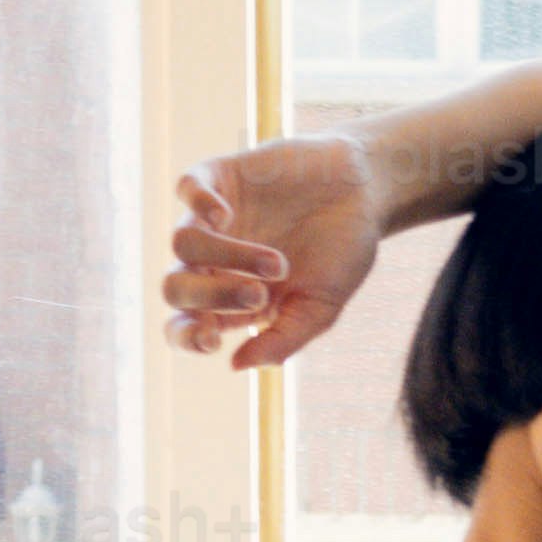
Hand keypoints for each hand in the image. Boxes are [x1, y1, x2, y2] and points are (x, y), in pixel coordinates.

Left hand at [162, 131, 384, 373]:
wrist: (367, 193)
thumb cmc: (344, 253)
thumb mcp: (322, 308)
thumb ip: (282, 341)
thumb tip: (235, 365)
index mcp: (232, 299)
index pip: (183, 325)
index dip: (186, 337)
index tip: (214, 339)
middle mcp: (214, 260)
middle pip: (175, 288)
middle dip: (210, 297)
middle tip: (259, 294)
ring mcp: (216, 218)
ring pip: (183, 243)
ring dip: (228, 258)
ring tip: (278, 263)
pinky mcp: (222, 177)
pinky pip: (186, 188)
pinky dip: (197, 204)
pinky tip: (225, 215)